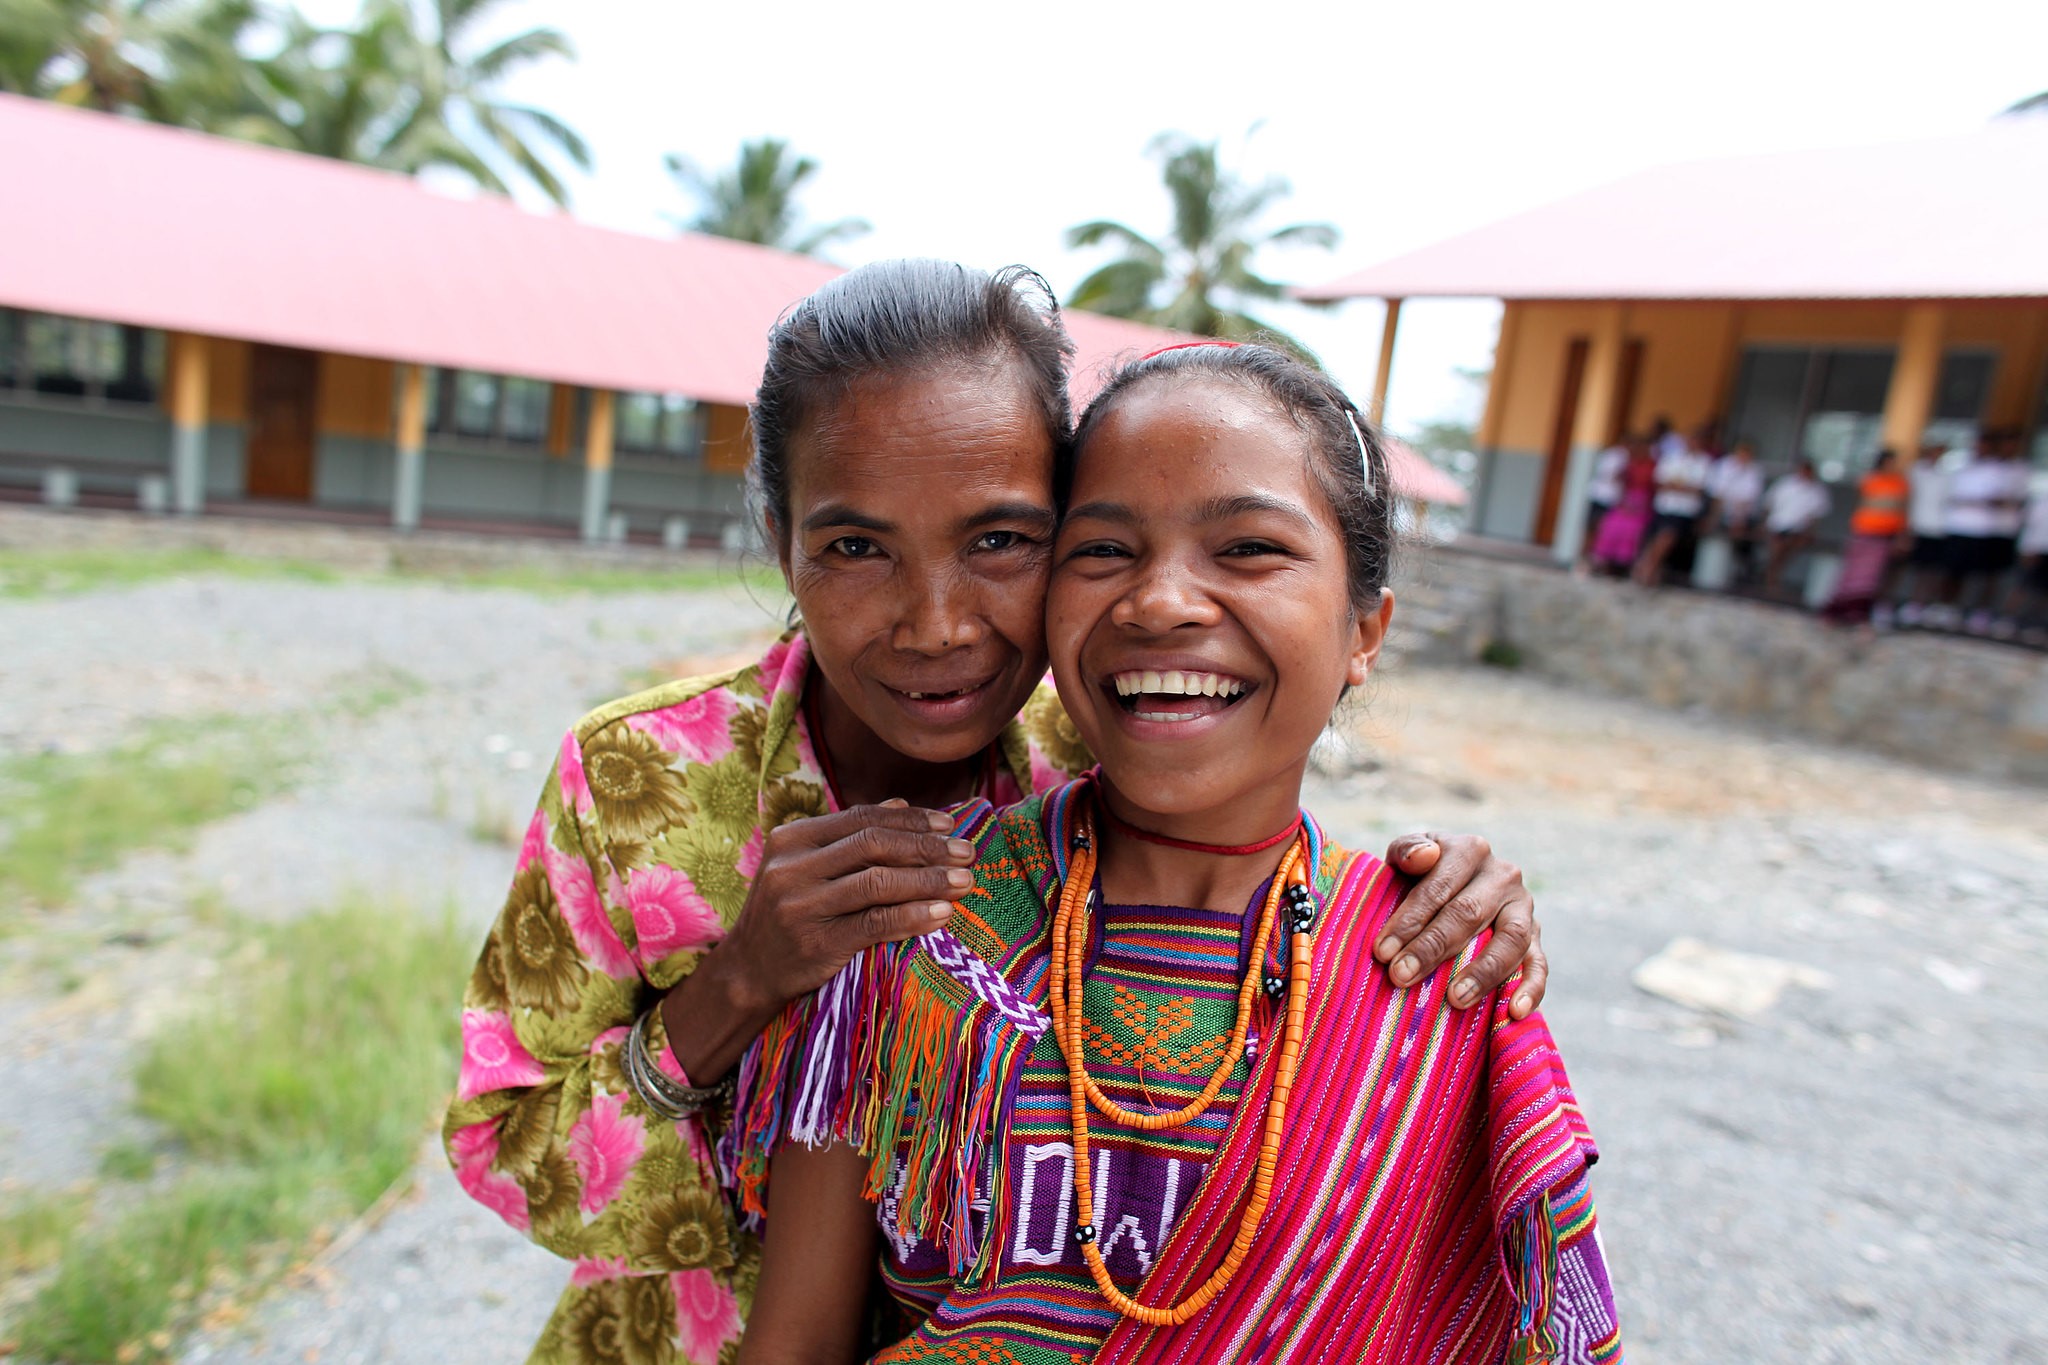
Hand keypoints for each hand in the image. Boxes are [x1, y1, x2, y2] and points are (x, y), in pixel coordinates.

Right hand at [661, 801, 973, 1082]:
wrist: (746, 972)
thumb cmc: (787, 913)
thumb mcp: (805, 867)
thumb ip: (849, 836)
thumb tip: (901, 804)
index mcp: (792, 839)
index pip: (862, 818)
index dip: (911, 819)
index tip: (949, 824)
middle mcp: (793, 867)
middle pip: (874, 845)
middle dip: (928, 847)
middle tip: (967, 853)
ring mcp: (802, 905)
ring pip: (878, 882)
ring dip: (929, 880)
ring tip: (964, 882)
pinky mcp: (817, 943)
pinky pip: (875, 923)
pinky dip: (913, 916)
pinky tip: (942, 914)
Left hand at [1377, 832, 1545, 1018]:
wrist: (1458, 885)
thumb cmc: (1423, 875)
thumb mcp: (1409, 856)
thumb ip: (1408, 850)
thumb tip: (1424, 855)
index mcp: (1470, 850)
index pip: (1438, 888)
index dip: (1410, 920)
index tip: (1383, 952)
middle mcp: (1502, 876)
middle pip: (1468, 913)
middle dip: (1432, 948)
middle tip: (1402, 976)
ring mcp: (1523, 908)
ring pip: (1510, 940)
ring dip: (1482, 972)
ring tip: (1455, 999)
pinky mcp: (1537, 938)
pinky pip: (1539, 964)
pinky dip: (1531, 988)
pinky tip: (1514, 1011)